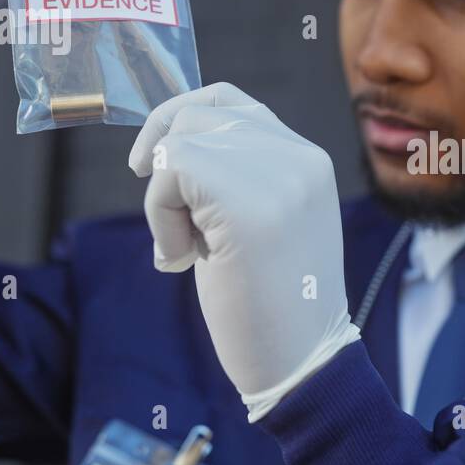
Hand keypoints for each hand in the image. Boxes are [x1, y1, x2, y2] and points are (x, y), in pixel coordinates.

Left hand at [128, 83, 360, 419]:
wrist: (302, 363)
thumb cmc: (274, 303)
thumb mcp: (266, 221)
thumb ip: (238, 176)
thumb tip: (168, 141)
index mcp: (310, 160)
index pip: (230, 102)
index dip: (180, 120)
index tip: (155, 164)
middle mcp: (299, 157)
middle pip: (196, 114)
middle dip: (167, 164)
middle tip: (178, 227)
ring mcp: (276, 176)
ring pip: (179, 142)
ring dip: (165, 198)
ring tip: (189, 249)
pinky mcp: (244, 202)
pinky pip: (169, 175)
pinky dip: (160, 217)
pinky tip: (182, 260)